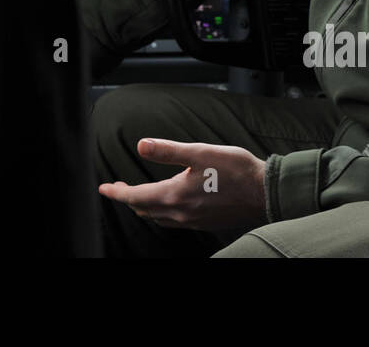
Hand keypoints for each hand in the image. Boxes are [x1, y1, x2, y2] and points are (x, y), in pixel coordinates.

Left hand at [98, 139, 266, 232]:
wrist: (264, 193)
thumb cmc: (235, 169)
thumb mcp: (199, 152)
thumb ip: (167, 150)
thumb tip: (141, 145)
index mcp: (175, 195)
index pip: (136, 197)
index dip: (117, 192)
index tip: (104, 188)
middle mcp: (180, 213)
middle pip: (144, 209)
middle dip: (128, 198)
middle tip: (117, 188)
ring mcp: (192, 221)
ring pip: (158, 218)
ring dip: (144, 207)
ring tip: (137, 196)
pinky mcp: (204, 223)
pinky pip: (173, 222)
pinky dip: (161, 212)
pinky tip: (166, 204)